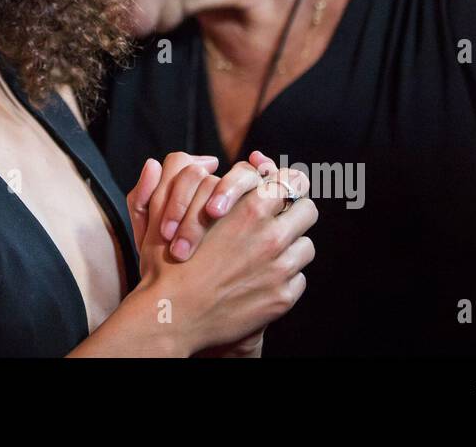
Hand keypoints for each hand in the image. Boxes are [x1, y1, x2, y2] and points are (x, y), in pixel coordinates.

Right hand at [135, 162, 317, 354]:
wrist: (172, 313)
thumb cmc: (168, 258)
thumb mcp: (170, 207)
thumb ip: (188, 174)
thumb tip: (212, 161)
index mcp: (249, 207)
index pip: (291, 181)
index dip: (287, 184)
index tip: (281, 191)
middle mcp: (271, 235)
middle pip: (307, 211)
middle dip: (295, 212)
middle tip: (280, 219)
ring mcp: (279, 268)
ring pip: (306, 247)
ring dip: (291, 247)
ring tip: (268, 253)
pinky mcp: (282, 297)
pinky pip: (299, 279)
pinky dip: (284, 278)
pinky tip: (260, 280)